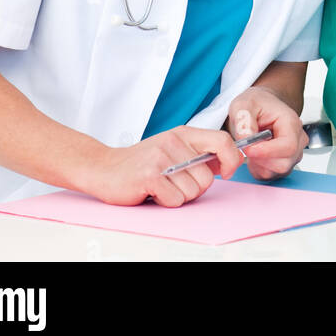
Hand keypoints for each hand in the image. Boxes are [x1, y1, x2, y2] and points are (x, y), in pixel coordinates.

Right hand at [83, 126, 244, 206]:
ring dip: (179, 196)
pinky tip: (153, 192)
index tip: (226, 172)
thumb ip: (199, 153)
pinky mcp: (149, 176)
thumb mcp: (173, 149)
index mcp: (183, 134)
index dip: (232, 159)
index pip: (222, 141)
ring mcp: (161, 158)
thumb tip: (228, 162)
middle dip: (194, 188)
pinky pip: (175, 199)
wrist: (103, 168)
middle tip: (174, 184)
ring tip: (162, 186)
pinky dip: (166, 202)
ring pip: (192, 191)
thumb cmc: (141, 162)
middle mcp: (174, 142)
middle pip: (207, 178)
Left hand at [228, 86, 309, 180]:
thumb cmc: (257, 105)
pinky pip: (271, 175)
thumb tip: (246, 140)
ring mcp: (293, 154)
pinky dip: (258, 169)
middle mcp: (298, 140)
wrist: (261, 107)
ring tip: (251, 147)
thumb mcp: (243, 105)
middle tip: (246, 146)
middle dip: (260, 159)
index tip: (248, 149)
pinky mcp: (285, 164)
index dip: (267, 152)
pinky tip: (255, 154)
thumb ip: (244, 121)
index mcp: (291, 122)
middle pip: (284, 163)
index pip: (288, 146)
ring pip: (277, 171)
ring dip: (258, 164)